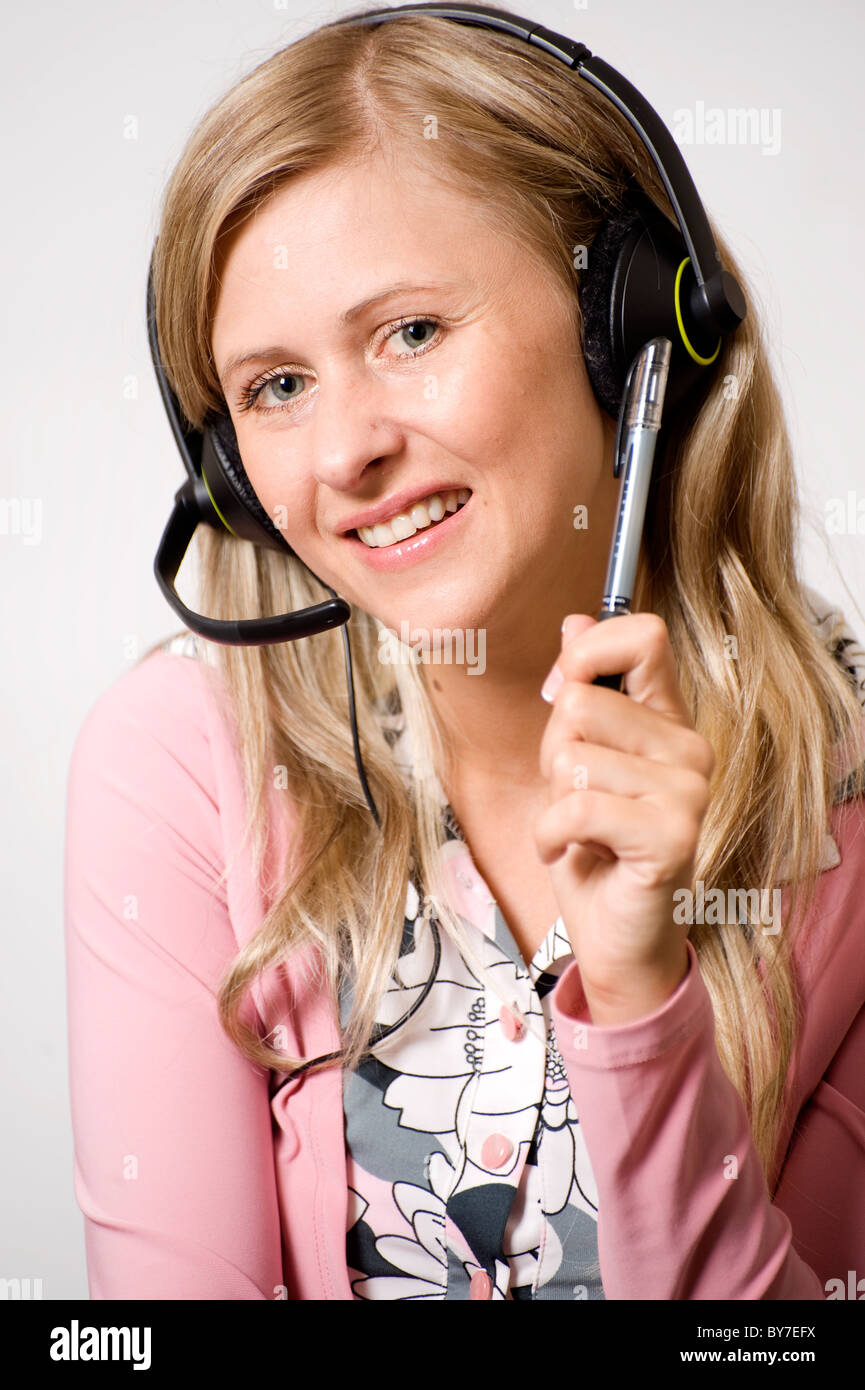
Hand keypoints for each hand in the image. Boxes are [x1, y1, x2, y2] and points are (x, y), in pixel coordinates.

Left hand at [534, 612, 715, 1023]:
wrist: (613, 935)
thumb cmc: (592, 847)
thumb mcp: (572, 760)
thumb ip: (579, 692)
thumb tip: (574, 622)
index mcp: (669, 719)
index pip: (644, 635)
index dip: (584, 655)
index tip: (561, 696)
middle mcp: (690, 748)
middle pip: (580, 701)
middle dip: (553, 753)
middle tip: (576, 798)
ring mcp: (688, 791)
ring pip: (572, 757)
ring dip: (554, 800)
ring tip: (583, 830)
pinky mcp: (673, 836)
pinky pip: (575, 808)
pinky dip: (549, 836)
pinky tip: (570, 853)